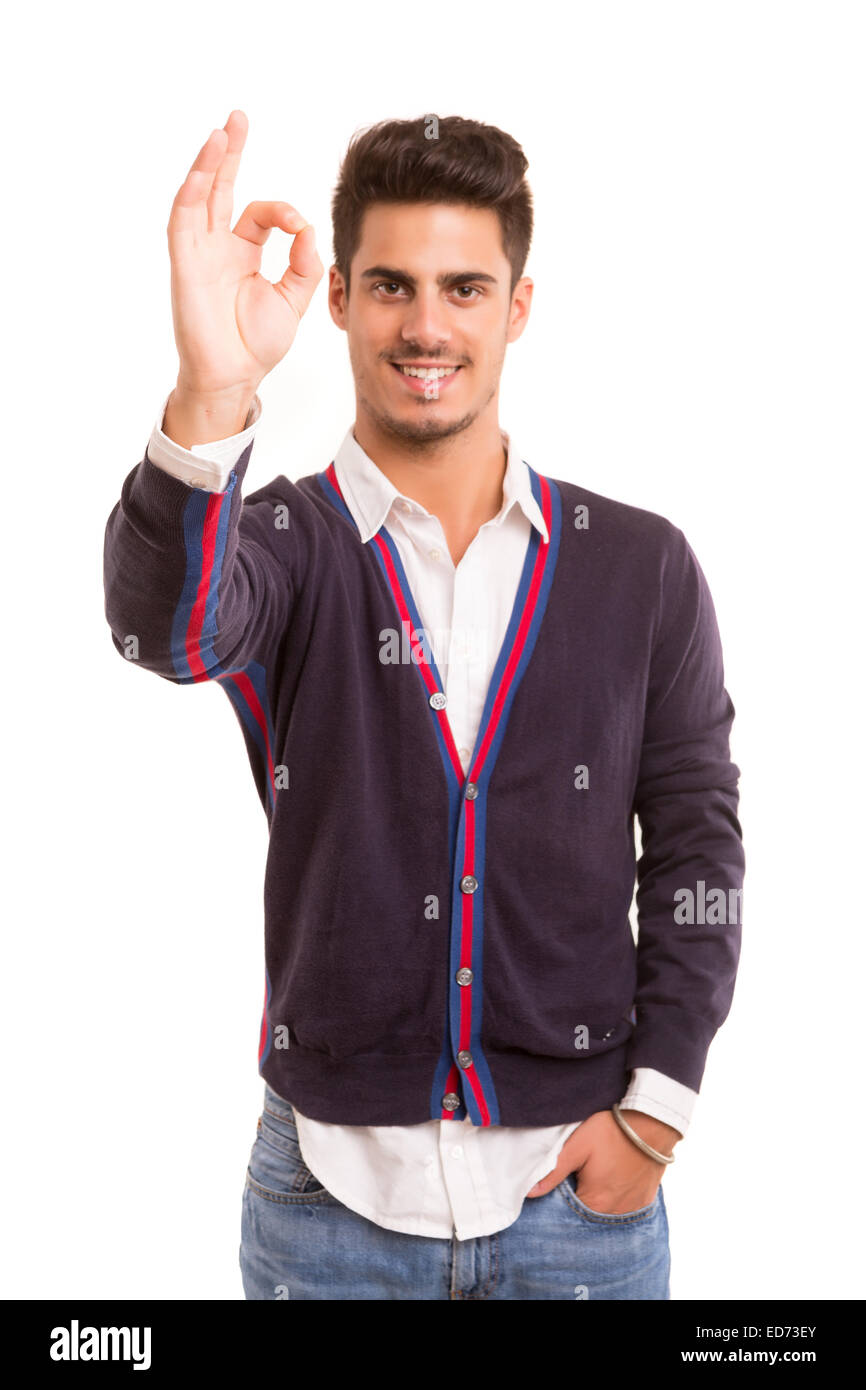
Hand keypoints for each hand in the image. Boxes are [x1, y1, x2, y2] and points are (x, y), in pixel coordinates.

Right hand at [166, 109, 323, 398]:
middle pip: (220, 189)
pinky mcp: (184, 266)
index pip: (259, 214)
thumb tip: (308, 228)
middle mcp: (217, 247)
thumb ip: (303, 265)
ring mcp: (198, 254)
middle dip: (228, 154)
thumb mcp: (292, 300)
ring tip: (220, 134)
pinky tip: (200, 173)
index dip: (281, 212)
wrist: (234, 376)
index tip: (299, 225)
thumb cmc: (256, 345)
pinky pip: (182, 223)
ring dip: (207, 165)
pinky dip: (190, 196)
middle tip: (237, 119)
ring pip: (198, 197)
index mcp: (243, 254)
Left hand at [525, 1108, 679, 1213]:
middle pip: (589, 1213)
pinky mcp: (646, 1200)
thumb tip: (530, 1192)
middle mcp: (615, 1212)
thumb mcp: (577, 1147)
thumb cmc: (612, 1132)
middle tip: (583, 1174)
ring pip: (608, 1211)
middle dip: (582, 1198)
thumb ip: (553, 1171)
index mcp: (595, 1202)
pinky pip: (627, 1207)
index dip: (562, 1197)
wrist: (652, 1122)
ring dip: (601, 1199)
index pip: (569, 1212)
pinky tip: (616, 1179)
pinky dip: (619, 1198)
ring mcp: (633, 1208)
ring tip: (599, 1176)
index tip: (565, 1180)